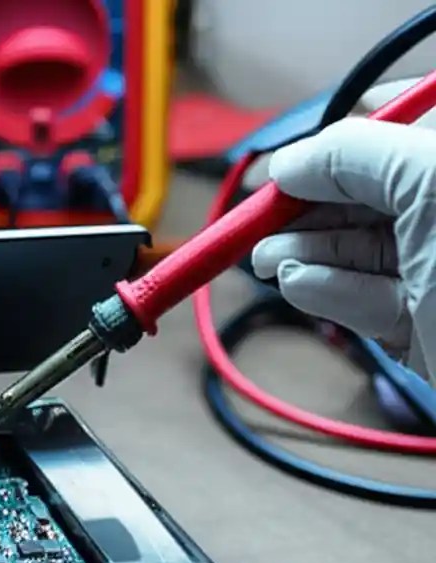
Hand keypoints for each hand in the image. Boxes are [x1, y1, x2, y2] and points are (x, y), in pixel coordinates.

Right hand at [252, 117, 435, 379]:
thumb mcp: (432, 182)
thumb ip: (354, 154)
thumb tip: (293, 162)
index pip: (407, 122)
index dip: (344, 135)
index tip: (288, 160)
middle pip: (376, 190)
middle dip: (312, 203)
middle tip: (259, 217)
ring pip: (365, 247)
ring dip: (306, 250)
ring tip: (264, 260)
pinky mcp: (429, 325)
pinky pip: (369, 299)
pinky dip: (328, 291)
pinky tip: (296, 285)